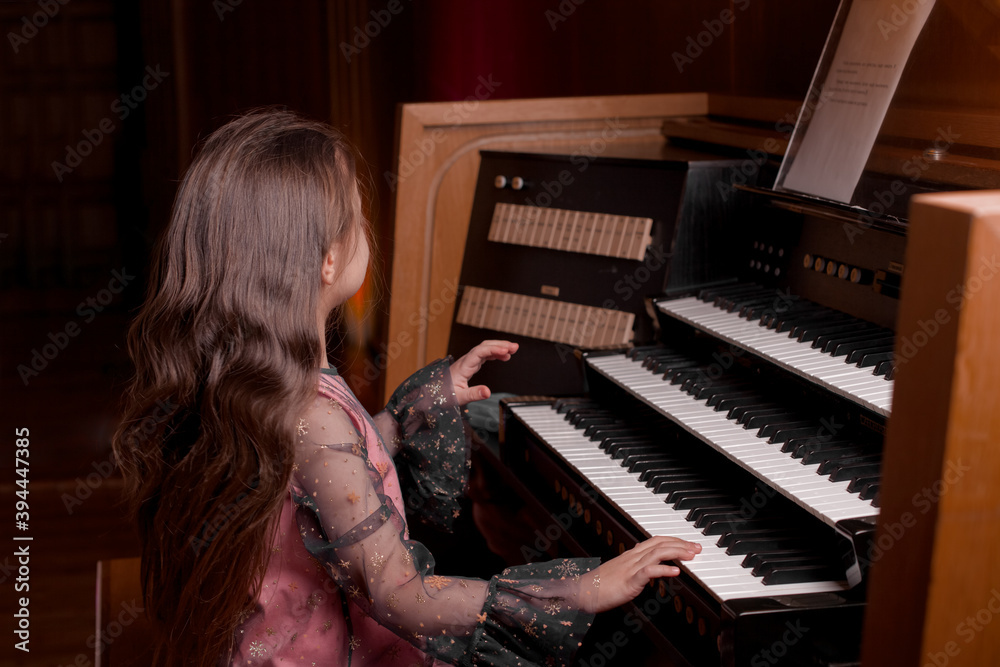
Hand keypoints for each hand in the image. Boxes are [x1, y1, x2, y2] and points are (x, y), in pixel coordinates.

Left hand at [449, 340, 518, 404]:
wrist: (432, 394)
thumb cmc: (443, 396)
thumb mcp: (459, 398)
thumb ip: (474, 394)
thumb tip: (488, 392)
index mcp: (463, 367)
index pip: (479, 352)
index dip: (493, 350)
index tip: (506, 351)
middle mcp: (465, 361)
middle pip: (484, 346)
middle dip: (500, 344)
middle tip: (515, 347)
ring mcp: (467, 362)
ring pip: (484, 349)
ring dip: (498, 347)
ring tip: (513, 350)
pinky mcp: (469, 365)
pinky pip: (484, 355)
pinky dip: (495, 354)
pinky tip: (503, 357)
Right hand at [582, 536, 700, 612]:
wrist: (582, 592)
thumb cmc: (599, 585)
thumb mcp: (620, 571)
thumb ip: (633, 565)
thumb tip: (646, 563)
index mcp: (631, 555)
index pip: (656, 541)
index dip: (674, 540)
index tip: (689, 545)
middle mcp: (632, 557)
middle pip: (660, 543)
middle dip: (681, 543)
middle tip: (697, 548)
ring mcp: (630, 568)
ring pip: (657, 553)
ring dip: (677, 552)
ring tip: (691, 555)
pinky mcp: (629, 581)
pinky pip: (648, 572)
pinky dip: (664, 570)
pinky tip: (676, 572)